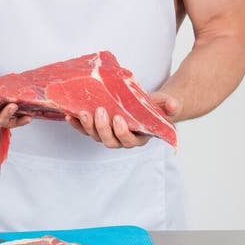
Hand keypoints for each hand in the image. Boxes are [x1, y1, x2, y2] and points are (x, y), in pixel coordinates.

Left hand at [65, 91, 180, 149]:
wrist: (141, 103)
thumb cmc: (152, 106)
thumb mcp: (163, 104)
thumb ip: (170, 104)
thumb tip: (174, 106)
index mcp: (138, 137)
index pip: (129, 141)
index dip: (123, 132)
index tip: (119, 119)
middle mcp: (121, 139)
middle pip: (110, 141)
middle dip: (103, 128)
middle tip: (100, 112)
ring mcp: (107, 134)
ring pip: (96, 136)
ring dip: (88, 126)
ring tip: (83, 112)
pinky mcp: (95, 128)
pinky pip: (84, 129)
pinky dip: (77, 123)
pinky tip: (70, 115)